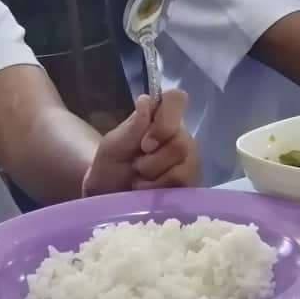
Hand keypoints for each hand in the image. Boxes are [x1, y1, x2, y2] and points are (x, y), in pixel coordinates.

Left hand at [83, 90, 202, 194]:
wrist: (108, 198)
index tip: (145, 142)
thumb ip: (132, 127)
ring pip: (183, 165)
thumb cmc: (110, 167)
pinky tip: (150, 193)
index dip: (165, 120)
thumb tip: (146, 101)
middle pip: (181, 141)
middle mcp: (181, 137)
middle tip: (136, 166)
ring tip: (141, 181)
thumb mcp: (113, 146)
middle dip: (152, 160)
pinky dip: (159, 189)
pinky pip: (183, 183)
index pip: (177, 100)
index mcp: (162, 119)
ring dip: (154, 177)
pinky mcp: (191, 184)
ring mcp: (190, 161)